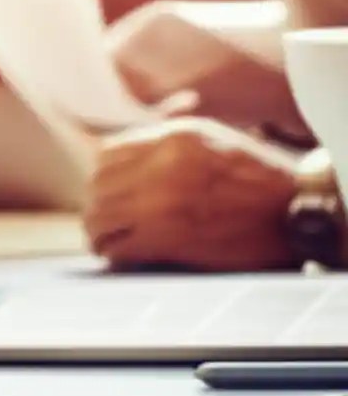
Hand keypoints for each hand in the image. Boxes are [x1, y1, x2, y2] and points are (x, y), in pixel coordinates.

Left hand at [85, 118, 300, 271]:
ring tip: (106, 244)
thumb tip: (121, 159)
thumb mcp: (214, 142)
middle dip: (97, 207)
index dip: (102, 178)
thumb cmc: (260, 182)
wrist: (298, 213)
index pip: (107, 154)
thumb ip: (167, 145)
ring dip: (99, 234)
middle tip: (101, 225)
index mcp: (174, 137)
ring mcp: (163, 199)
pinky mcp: (168, 235)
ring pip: (100, 216)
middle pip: (98, 186)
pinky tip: (122, 258)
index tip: (104, 193)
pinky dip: (115, 254)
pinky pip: (118, 246)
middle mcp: (164, 163)